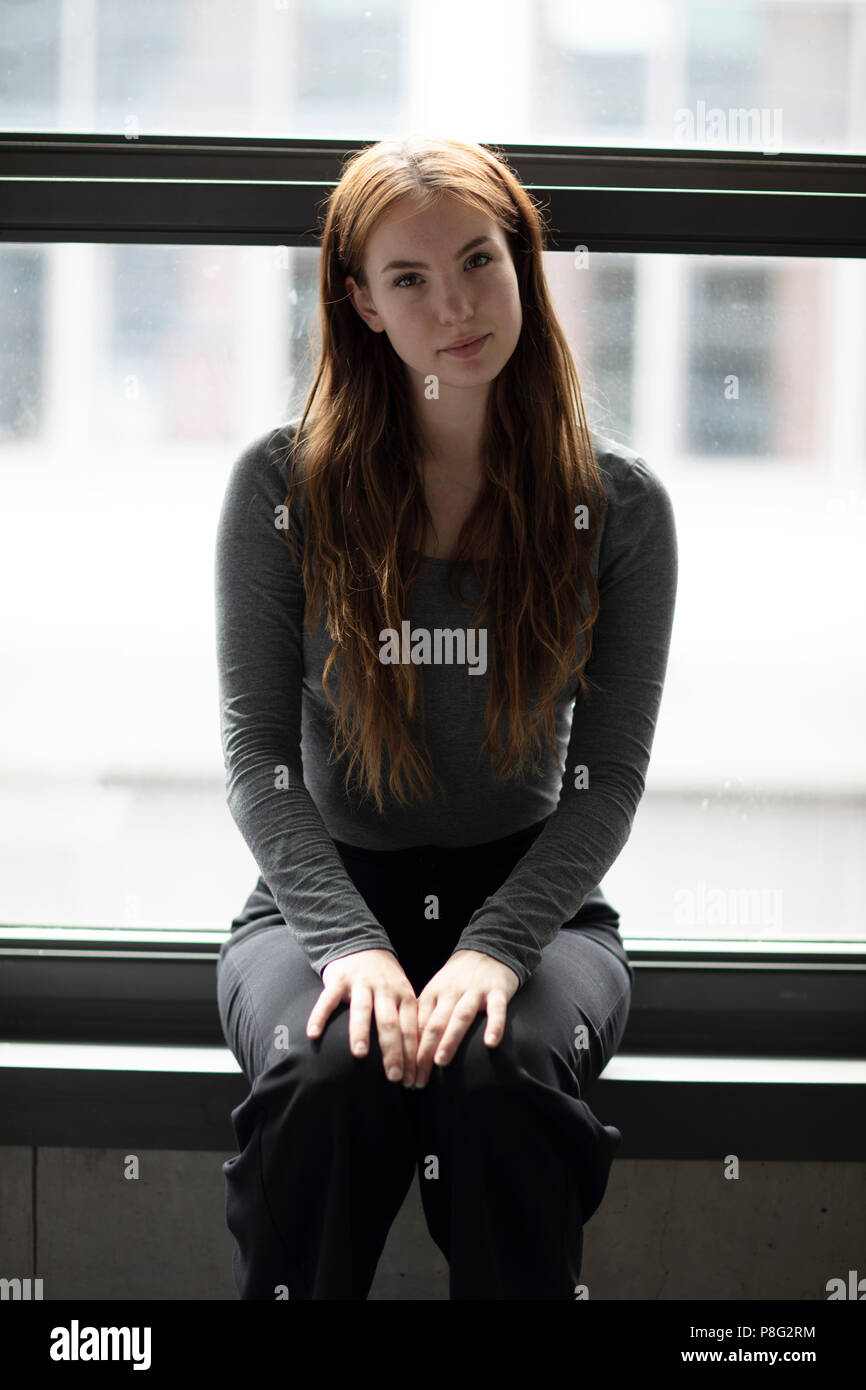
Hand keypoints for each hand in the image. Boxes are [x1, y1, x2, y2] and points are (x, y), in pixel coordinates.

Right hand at [306, 948, 419, 1085]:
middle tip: (394, 1076)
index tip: (411, 1081)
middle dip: (393, 1051)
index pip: (411, 1029)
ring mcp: (361, 983)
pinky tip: (313, 1034)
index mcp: (404, 995)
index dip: (412, 1056)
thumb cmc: (385, 980)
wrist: (361, 943)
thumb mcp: (402, 995)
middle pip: (390, 1023)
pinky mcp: (339, 979)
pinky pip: (328, 999)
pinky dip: (320, 1016)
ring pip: (362, 1010)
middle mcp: (385, 989)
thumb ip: (407, 1021)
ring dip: (361, 1032)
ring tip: (360, 1054)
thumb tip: (417, 1062)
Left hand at [414, 949, 519, 1089]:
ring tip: (441, 1062)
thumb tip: (408, 1052)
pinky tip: (491, 1044)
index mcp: (433, 993)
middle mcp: (451, 992)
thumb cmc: (459, 978)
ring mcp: (474, 991)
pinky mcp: (497, 991)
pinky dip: (494, 1026)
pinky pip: (496, 1010)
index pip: (418, 1026)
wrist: (489, 947)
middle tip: (417, 1079)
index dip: (410, 1052)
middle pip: (434, 1024)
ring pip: (460, 1016)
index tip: (405, 1078)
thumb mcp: (437, 992)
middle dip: (423, 1053)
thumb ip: (426, 1017)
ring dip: (450, 1039)